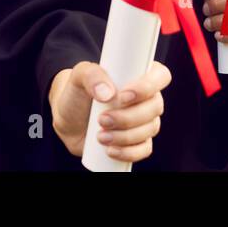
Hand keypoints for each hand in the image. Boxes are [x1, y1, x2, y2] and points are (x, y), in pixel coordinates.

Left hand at [49, 60, 169, 162]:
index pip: (160, 76)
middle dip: (129, 117)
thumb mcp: (78, 76)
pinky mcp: (138, 141)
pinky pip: (144, 149)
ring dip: (126, 135)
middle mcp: (146, 97)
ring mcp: (144, 120)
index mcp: (139, 74)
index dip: (148, 87)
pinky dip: (128, 152)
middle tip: (103, 119)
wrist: (67, 120)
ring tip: (100, 136)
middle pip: (155, 107)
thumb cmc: (76, 93)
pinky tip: (110, 150)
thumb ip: (91, 75)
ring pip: (150, 129)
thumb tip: (107, 93)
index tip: (123, 97)